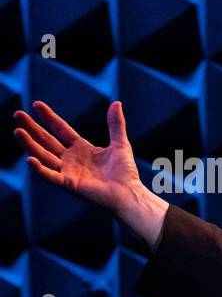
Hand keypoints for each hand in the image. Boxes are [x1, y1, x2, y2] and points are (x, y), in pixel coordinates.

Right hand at [13, 100, 167, 249]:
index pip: (60, 129)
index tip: (36, 104)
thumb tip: (116, 103)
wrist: (129, 193)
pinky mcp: (69, 184)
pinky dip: (40, 169)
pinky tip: (30, 159)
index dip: (49, 117)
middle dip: (31, 128)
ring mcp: (68, 172)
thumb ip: (115, 124)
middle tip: (17, 114)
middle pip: (46, 141)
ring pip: (43, 156)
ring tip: (17, 131)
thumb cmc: (125, 172)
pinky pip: (50, 176)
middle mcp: (70, 159)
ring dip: (29, 145)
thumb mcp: (120, 143)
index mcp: (81, 148)